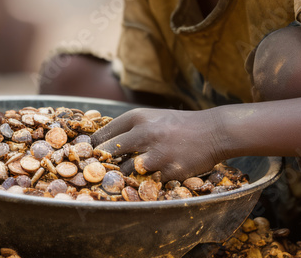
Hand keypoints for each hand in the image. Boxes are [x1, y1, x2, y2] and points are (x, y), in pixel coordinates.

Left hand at [92, 108, 226, 180]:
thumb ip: (131, 128)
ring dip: (122, 177)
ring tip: (118, 181)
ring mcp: (157, 154)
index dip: (92, 147)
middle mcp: (145, 134)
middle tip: (95, 172)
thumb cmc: (180, 125)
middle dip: (101, 164)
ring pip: (125, 171)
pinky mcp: (169, 171)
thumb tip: (103, 142)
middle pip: (109, 153)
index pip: (103, 134)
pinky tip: (147, 182)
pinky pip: (148, 182)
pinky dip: (145, 183)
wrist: (213, 131)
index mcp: (138, 118)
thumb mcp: (153, 118)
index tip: (86, 155)